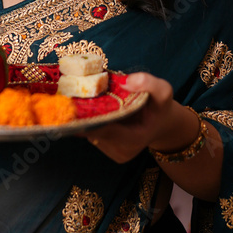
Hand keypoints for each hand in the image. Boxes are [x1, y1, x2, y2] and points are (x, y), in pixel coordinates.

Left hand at [84, 72, 199, 163]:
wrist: (160, 123)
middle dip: (82, 114)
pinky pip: (91, 132)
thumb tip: (126, 81)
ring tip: (85, 99)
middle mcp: (121, 150)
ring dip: (86, 116)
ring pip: (90, 132)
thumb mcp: (162, 91)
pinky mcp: (105, 148)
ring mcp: (112, 152)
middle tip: (70, 97)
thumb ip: (149, 83)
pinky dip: (91, 119)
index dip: (88, 119)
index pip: (106, 130)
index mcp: (135, 139)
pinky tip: (93, 108)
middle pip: (93, 132)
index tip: (73, 106)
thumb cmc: (159, 107)